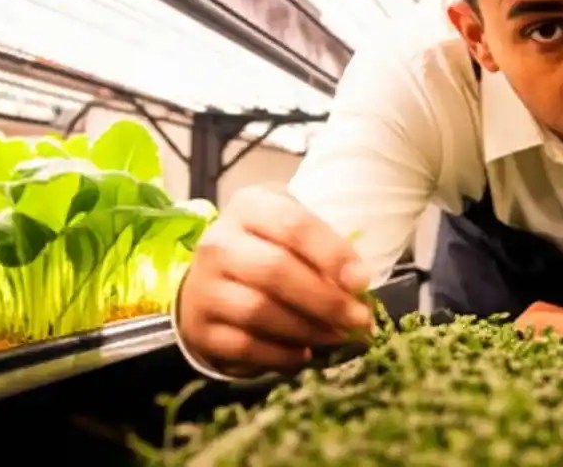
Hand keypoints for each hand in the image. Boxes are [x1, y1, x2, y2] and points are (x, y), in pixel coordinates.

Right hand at [176, 184, 374, 378]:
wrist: (213, 281)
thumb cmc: (270, 249)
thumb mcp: (296, 235)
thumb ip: (325, 252)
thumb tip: (357, 287)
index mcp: (249, 208)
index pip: (294, 225)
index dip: (332, 254)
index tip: (362, 282)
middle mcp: (219, 243)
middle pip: (275, 270)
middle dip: (325, 300)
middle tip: (358, 320)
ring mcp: (203, 286)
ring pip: (259, 310)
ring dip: (307, 329)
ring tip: (337, 336)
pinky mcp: (199, 327)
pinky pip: (244, 346)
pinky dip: (281, 355)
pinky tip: (304, 354)